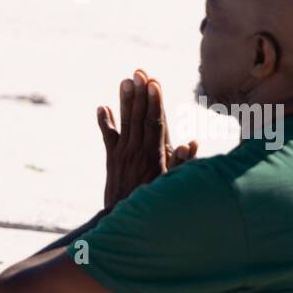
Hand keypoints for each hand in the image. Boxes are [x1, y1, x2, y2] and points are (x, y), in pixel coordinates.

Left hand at [97, 69, 196, 209]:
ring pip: (125, 123)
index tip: (154, 84)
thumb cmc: (155, 200)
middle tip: (139, 73)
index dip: (155, 102)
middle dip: (140, 94)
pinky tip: (102, 107)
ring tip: (124, 81)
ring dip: (124, 101)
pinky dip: (105, 122)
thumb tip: (191, 143)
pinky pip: (108, 137)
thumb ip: (181, 164)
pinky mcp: (112, 159)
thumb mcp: (171, 184)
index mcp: (154, 155)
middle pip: (139, 118)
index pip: (155, 123)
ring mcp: (122, 154)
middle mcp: (136, 151)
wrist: (125, 218)